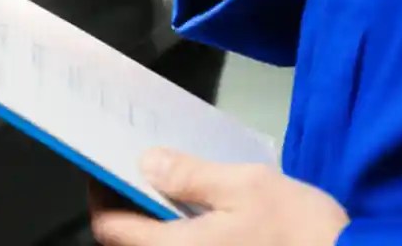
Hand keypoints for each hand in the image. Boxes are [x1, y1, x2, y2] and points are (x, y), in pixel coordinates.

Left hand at [89, 149, 349, 245]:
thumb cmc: (301, 231)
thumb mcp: (247, 186)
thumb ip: (191, 176)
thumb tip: (147, 164)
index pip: (110, 229)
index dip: (100, 197)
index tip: (104, 169)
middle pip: (130, 242)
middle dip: (128, 206)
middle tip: (138, 170)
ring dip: (154, 221)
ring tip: (168, 185)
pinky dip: (179, 233)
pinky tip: (199, 210)